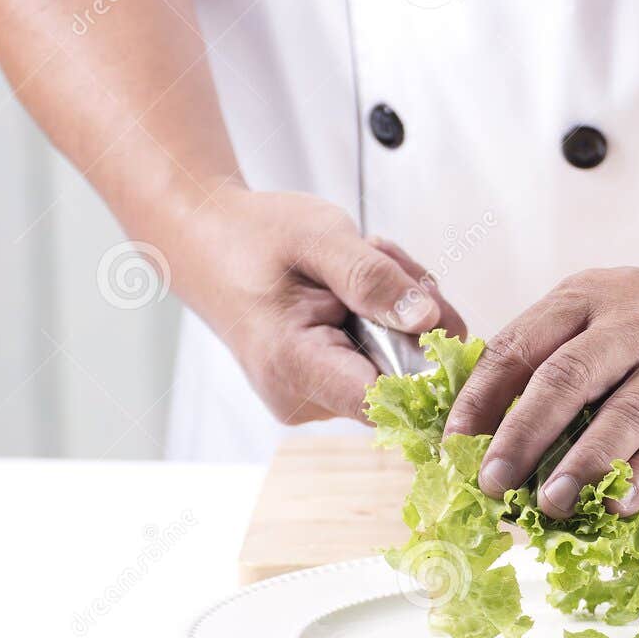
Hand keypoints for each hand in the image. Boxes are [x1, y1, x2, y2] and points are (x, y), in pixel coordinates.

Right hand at [176, 186, 463, 422]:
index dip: (429, 364)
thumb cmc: (253, 235)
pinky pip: (380, 361)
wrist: (208, 241)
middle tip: (380, 256)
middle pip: (402, 379)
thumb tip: (429, 321)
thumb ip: (373, 279)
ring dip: (398, 310)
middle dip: (412, 315)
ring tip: (362, 261)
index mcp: (294, 366)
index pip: (387, 402)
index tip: (430, 308)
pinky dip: (383, 320)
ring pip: (397, 367)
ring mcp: (313, 398)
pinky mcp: (323, 388)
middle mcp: (303, 398)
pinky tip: (356, 285)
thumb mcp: (318, 238)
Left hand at [443, 258, 638, 517]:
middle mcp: (631, 325)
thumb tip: (483, 434)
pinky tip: (615, 506)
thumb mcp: (600, 310)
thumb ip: (551, 356)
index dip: (479, 398)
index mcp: (585, 299)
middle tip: (491, 482)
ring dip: (580, 464)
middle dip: (521, 435)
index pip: (519, 346)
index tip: (453, 445)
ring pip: (622, 415)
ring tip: (547, 505)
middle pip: (565, 379)